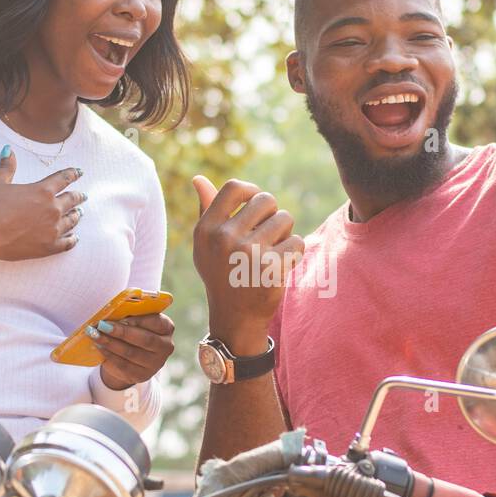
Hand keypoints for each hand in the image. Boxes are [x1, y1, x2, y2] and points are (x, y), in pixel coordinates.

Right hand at [0, 147, 86, 278]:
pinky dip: (73, 239)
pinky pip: (68, 243)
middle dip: (78, 197)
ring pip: (72, 220)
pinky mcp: (50, 247)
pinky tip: (75, 237)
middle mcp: (52, 209)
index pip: (63, 179)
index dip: (73, 174)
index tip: (79, 172)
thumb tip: (7, 150)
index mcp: (42, 191)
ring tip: (79, 214)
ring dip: (76, 215)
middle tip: (83, 196)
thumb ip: (6, 166)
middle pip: (72, 200)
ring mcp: (53, 229)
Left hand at [89, 312, 175, 389]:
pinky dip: (109, 355)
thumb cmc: (134, 331)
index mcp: (167, 328)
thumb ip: (129, 315)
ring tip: (96, 335)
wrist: (132, 358)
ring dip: (111, 343)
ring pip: (131, 353)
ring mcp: (155, 363)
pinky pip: (123, 365)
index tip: (120, 318)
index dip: (138, 320)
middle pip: (145, 339)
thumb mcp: (136, 320)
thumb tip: (112, 312)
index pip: (156, 322)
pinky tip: (99, 347)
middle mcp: (166, 346)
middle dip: (121, 332)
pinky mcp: (142, 375)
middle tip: (103, 325)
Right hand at [191, 176, 304, 352]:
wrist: (236, 318)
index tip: (255, 205)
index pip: (235, 188)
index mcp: (206, 230)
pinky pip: (297, 242)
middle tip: (267, 234)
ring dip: (285, 233)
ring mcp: (249, 254)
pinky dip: (294, 252)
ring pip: (285, 219)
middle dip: (272, 214)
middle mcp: (225, 239)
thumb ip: (206, 210)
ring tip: (273, 250)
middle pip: (266, 200)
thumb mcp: (205, 245)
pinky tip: (281, 264)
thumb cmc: (221, 274)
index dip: (251, 191)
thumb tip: (198, 178)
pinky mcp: (272, 268)